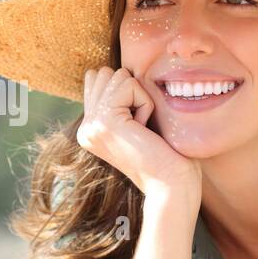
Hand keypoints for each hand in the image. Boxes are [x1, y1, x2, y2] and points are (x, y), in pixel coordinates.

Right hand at [77, 67, 202, 197]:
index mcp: (90, 128)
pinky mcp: (104, 121)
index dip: (127, 91)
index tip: (139, 125)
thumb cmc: (168, 156)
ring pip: (116, 75)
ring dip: (140, 97)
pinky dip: (145, 102)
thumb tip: (118, 72)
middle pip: (105, 73)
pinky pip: (129, 84)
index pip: (98, 78)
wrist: (171, 186)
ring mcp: (91, 125)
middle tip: (142, 127)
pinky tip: (145, 129)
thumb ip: (121, 101)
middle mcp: (85, 128)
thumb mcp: (138, 122)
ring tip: (144, 129)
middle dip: (132, 91)